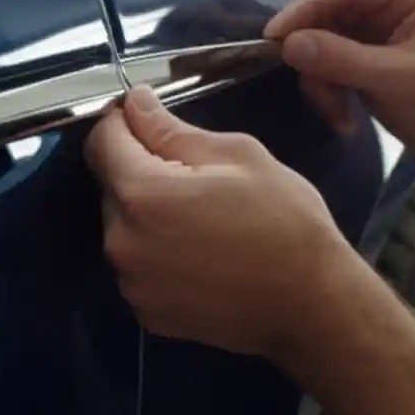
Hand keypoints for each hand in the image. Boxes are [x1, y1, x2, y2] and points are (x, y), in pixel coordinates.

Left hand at [84, 86, 358, 356]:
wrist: (313, 307)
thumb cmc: (285, 223)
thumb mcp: (238, 156)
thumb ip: (172, 130)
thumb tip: (134, 103)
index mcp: (142, 194)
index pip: (101, 141)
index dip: (122, 123)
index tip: (149, 121)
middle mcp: (121, 241)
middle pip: (111, 185)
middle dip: (140, 171)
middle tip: (197, 179)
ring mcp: (130, 282)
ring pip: (122, 226)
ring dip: (147, 214)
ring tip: (202, 221)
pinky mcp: (144, 311)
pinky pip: (136, 265)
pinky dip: (156, 253)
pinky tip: (199, 256)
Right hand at [264, 0, 414, 166]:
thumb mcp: (398, 81)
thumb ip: (342, 60)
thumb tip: (288, 44)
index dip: (305, 8)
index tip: (273, 39)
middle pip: (328, 10)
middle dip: (315, 52)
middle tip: (311, 88)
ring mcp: (379, 22)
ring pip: (322, 38)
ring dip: (322, 79)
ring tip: (338, 114)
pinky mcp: (368, 47)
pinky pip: (329, 58)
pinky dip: (330, 88)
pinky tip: (345, 116)